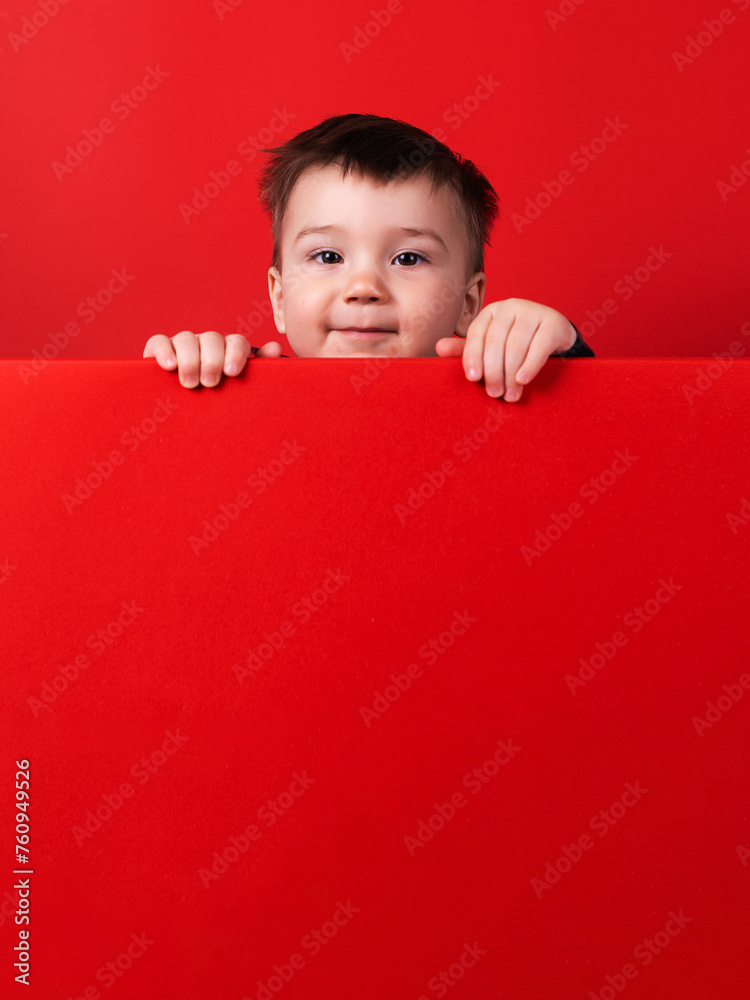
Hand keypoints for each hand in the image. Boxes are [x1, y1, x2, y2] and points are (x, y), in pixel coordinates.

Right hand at [143, 331, 282, 387]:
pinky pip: (159, 341)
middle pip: (212, 338)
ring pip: (187, 338)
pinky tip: (169, 367)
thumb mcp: (239, 389)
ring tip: (190, 384)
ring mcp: (182, 345)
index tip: (232, 373)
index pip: (236, 342)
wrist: (186, 418)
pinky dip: (164, 351)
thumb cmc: (220, 401)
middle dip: (212, 360)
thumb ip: (259, 371)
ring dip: (189, 359)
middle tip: (210, 383)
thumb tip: (274, 347)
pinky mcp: (159, 350)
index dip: (235, 354)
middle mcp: (206, 343)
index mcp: (228, 350)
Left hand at [434, 299, 576, 401]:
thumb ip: (467, 350)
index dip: (472, 356)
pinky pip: (539, 346)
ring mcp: (533, 312)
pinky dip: (529, 365)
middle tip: (494, 394)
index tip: (472, 378)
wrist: (555, 338)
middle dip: (493, 371)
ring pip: (516, 346)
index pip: (476, 334)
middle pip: (495, 342)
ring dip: (511, 374)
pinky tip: (523, 380)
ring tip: (510, 395)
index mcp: (491, 312)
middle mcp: (510, 307)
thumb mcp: (491, 347)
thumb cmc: (518, 344)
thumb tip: (438, 348)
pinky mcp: (553, 322)